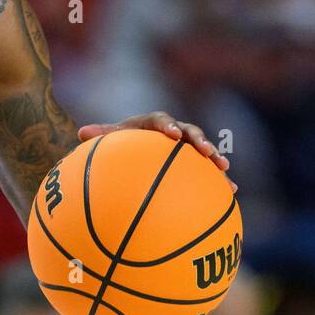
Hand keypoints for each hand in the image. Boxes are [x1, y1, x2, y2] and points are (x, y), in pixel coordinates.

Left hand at [78, 112, 235, 191]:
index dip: (168, 126)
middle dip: (199, 141)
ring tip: (224, 169)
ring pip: (204, 151)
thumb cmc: (120, 144)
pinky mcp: (194, 164)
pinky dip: (220, 181)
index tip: (173, 134)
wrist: (133, 151)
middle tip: (206, 151)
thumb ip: (101, 135)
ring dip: (215, 158)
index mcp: (153, 124)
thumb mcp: (111, 140)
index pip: (162, 120)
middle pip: (190, 132)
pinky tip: (233, 194)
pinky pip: (208, 172)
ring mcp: (186, 149)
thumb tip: (81, 133)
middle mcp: (174, 132)